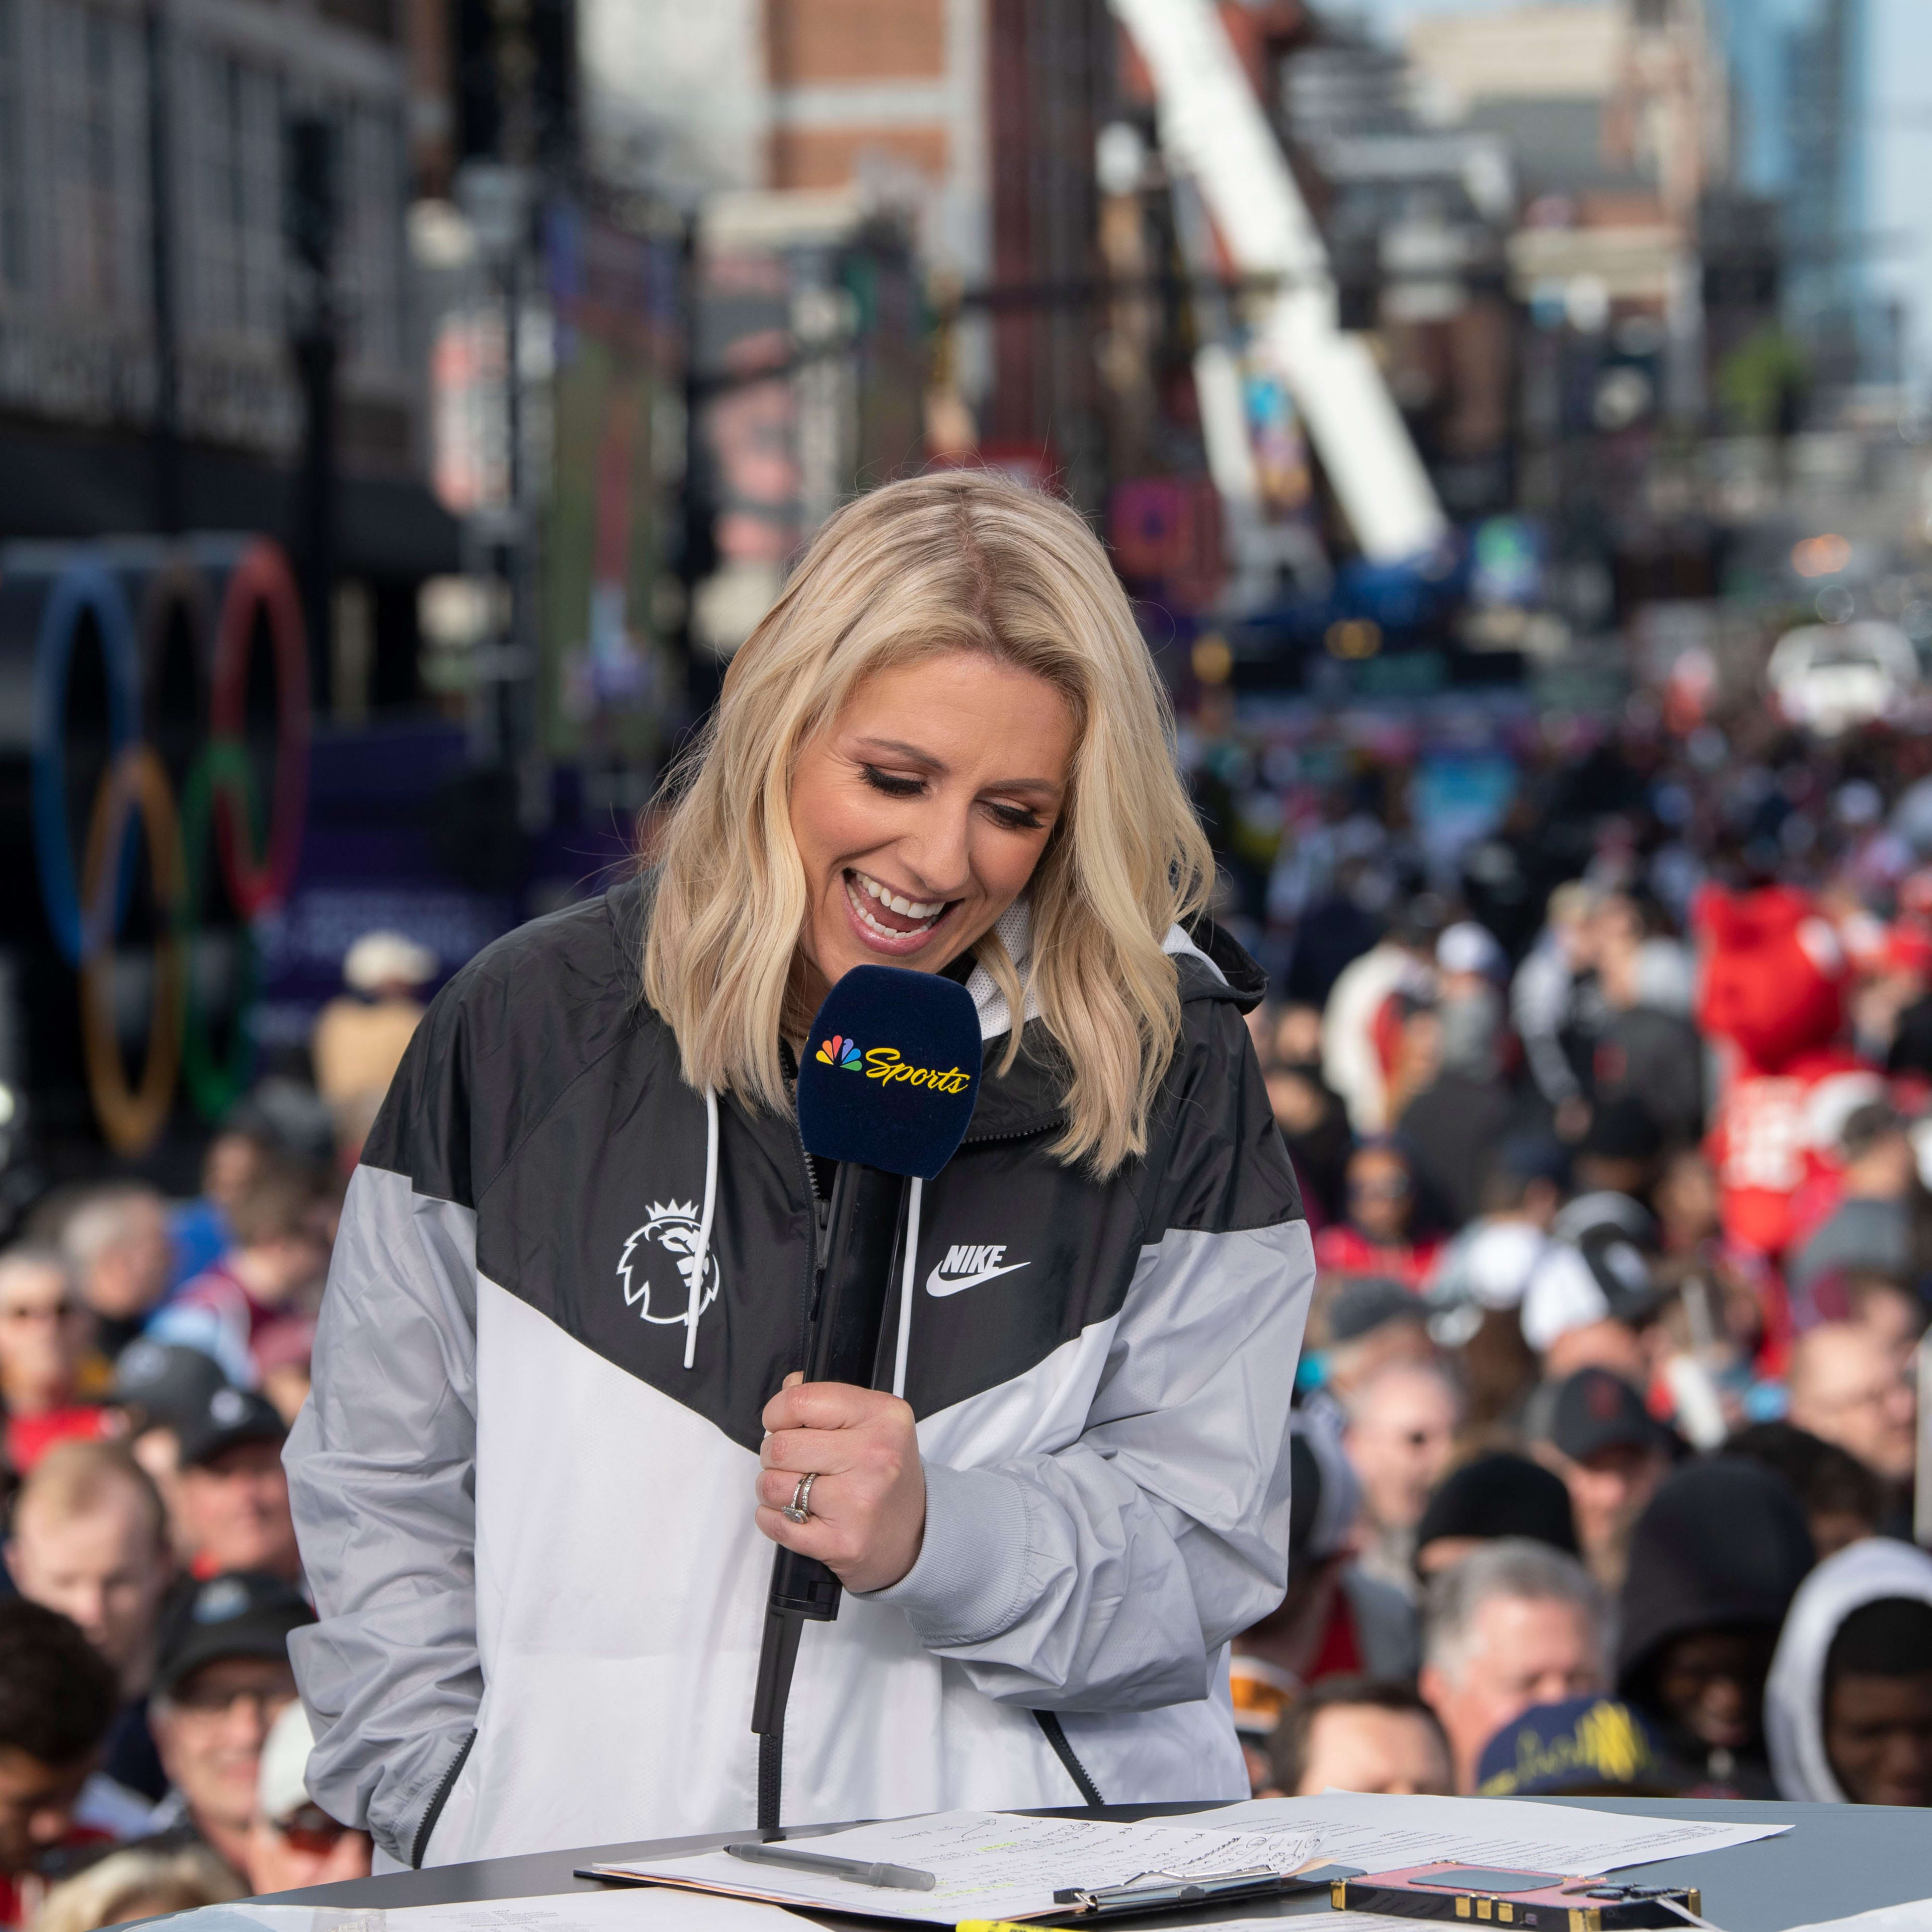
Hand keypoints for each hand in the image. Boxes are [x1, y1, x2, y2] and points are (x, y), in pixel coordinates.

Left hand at [756, 1373, 925, 1592]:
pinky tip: (797, 1515)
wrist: (918, 1533)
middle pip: (781, 1446)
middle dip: (773, 1455)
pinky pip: (777, 1524)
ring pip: (773, 1486)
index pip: (800, 1401)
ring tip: (797, 1490)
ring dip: (772, 1489)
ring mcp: (859, 1502)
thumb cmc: (887, 1475)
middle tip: (792, 1462)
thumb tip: (789, 1386)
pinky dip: (774, 1519)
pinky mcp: (842, 1542)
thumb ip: (829, 1400)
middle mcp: (875, 1456)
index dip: (776, 1413)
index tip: (780, 1423)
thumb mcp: (875, 1422)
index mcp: (883, 1416)